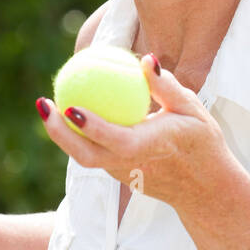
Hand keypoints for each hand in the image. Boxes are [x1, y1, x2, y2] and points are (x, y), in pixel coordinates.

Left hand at [36, 55, 241, 216]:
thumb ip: (167, 86)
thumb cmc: (202, 143)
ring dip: (63, 135)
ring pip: (85, 158)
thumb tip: (144, 60)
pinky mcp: (120, 176)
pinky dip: (80, 137)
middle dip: (58, 133)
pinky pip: (95, 154)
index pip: (116, 139)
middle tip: (43, 104)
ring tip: (48, 107)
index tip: (69, 106)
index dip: (90, 126)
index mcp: (153, 146)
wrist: (206, 190)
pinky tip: (72, 115)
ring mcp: (124, 174)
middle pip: (86, 156)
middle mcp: (133, 164)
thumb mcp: (193, 108)